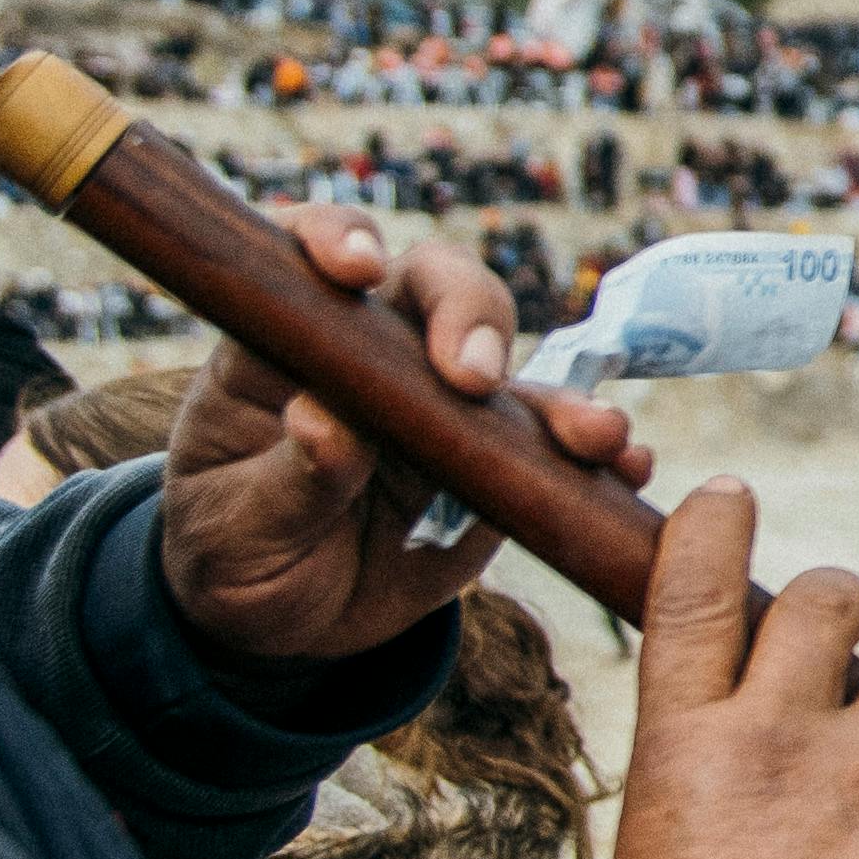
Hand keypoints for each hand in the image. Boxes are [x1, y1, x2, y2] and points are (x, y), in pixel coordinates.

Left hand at [153, 208, 649, 674]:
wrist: (279, 621)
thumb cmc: (233, 554)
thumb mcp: (234, 530)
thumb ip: (283, 480)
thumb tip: (326, 422)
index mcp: (284, 345)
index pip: (306, 254)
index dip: (335, 236)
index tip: (357, 270)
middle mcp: (370, 352)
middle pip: (433, 284)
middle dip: (468, 312)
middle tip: (474, 378)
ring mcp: (436, 401)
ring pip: (508, 364)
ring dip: (558, 393)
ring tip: (596, 436)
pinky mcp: (489, 455)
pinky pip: (549, 442)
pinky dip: (594, 449)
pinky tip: (624, 468)